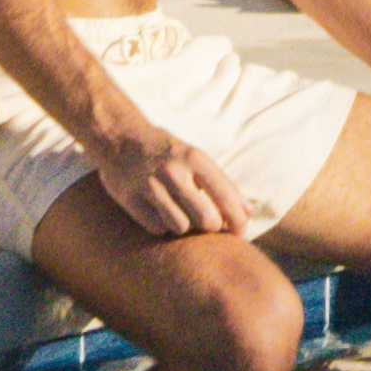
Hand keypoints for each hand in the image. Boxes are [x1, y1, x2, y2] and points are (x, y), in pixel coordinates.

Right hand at [89, 116, 255, 240]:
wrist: (120, 138)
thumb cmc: (167, 153)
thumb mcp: (196, 158)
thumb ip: (221, 184)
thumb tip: (249, 213)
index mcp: (195, 158)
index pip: (226, 195)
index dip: (238, 220)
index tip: (241, 232)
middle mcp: (174, 171)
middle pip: (206, 219)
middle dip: (212, 227)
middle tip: (209, 224)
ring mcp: (151, 185)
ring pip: (181, 227)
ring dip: (185, 227)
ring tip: (181, 213)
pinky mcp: (131, 199)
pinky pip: (157, 228)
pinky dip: (162, 226)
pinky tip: (159, 212)